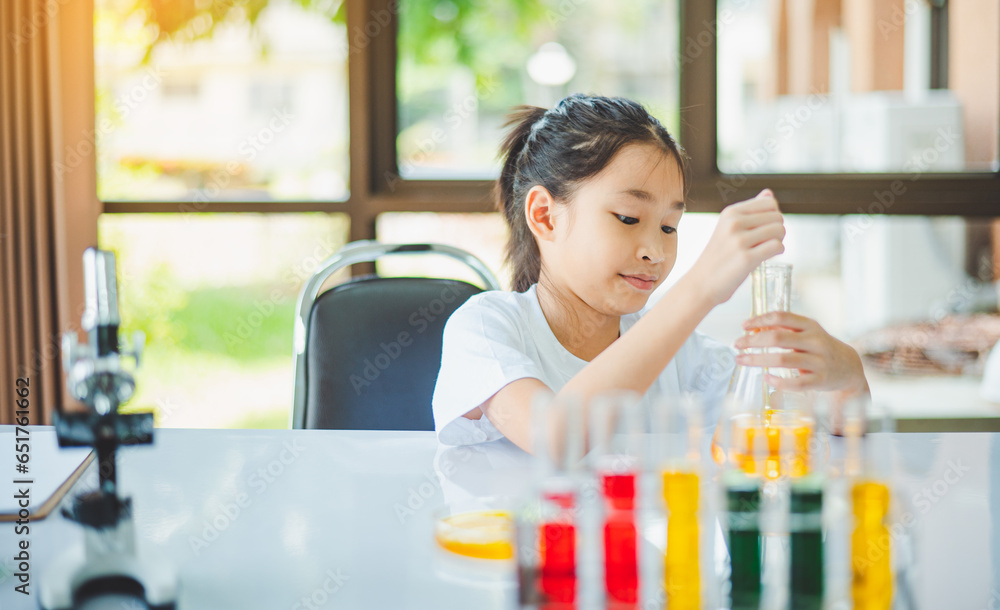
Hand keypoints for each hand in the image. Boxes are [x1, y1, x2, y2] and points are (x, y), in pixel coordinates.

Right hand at [688, 189, 784, 306]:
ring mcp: (739, 241)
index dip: (772, 216)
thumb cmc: (718, 257)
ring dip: (778, 241)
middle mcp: (734, 223)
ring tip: (765, 250)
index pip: (769, 202)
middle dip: (777, 230)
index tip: (763, 229)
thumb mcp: (728, 228)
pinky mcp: (746, 258)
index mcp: (730, 213)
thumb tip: (769, 193)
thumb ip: (750, 211)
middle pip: (777, 216)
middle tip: (765, 243)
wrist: (701, 284)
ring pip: (779, 230)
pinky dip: (777, 252)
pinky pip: (777, 247)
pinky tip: (766, 258)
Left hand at [733, 312, 868, 396]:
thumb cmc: (820, 348)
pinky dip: (778, 381)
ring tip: (741, 360)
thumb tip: (754, 328)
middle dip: (753, 341)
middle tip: (736, 344)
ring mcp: (819, 361)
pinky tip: (765, 377)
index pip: (781, 317)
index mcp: (810, 326)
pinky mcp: (820, 380)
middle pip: (777, 337)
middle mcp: (815, 341)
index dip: (759, 320)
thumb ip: (784, 329)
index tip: (743, 326)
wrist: (849, 368)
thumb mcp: (807, 333)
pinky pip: (796, 383)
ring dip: (758, 359)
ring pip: (783, 360)